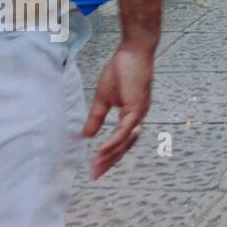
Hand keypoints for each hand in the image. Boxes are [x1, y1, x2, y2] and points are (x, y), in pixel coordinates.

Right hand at [82, 42, 154, 177]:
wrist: (133, 51)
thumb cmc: (121, 70)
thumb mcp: (103, 98)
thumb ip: (96, 118)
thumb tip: (86, 136)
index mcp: (131, 116)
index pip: (121, 142)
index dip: (109, 156)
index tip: (95, 169)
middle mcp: (138, 117)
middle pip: (125, 145)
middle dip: (110, 161)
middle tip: (95, 175)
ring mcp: (139, 112)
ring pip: (126, 140)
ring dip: (111, 154)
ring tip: (97, 165)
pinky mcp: (137, 106)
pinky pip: (125, 128)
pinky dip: (115, 140)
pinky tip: (103, 150)